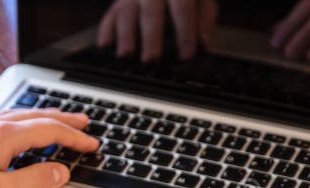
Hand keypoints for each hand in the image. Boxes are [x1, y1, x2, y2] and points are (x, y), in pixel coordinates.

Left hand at [0, 109, 98, 187]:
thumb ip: (35, 180)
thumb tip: (61, 172)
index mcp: (4, 136)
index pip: (50, 130)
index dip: (75, 137)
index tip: (92, 144)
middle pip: (36, 116)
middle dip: (63, 118)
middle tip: (84, 120)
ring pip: (18, 116)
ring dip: (42, 118)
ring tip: (56, 121)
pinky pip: (1, 121)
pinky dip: (21, 122)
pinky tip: (17, 129)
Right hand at [97, 0, 217, 61]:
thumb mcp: (201, 1)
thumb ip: (205, 20)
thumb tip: (204, 44)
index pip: (182, 8)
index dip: (185, 32)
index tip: (187, 56)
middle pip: (151, 11)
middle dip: (151, 36)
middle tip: (151, 59)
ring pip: (126, 12)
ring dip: (125, 35)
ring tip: (126, 55)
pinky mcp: (117, 3)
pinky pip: (109, 15)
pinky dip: (106, 30)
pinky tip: (104, 46)